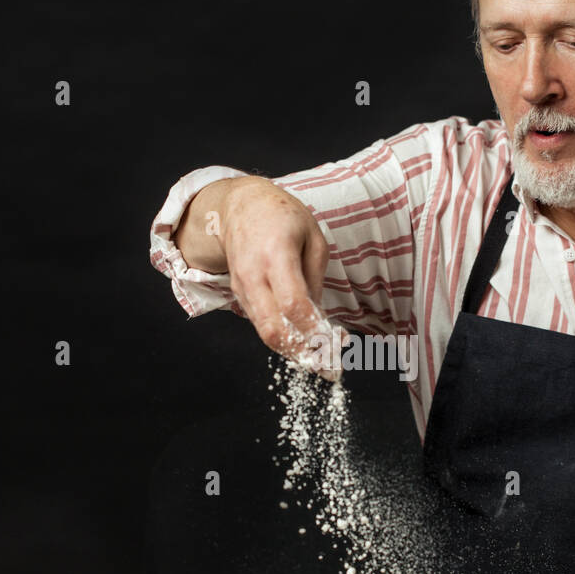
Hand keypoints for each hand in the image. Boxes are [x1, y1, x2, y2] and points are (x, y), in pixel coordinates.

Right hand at [219, 177, 340, 371]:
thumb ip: (315, 279)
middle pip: (272, 329)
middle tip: (328, 367)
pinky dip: (283, 338)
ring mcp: (242, 288)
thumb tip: (320, 319)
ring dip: (294, 352)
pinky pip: (261, 324)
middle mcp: (253, 275)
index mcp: (275, 254)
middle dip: (302, 353)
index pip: (293, 304)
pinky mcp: (240, 296)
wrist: (239, 206)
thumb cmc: (282, 216)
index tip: (335, 343)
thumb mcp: (312, 238)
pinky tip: (305, 342)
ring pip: (265, 333)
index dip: (314, 330)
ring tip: (322, 361)